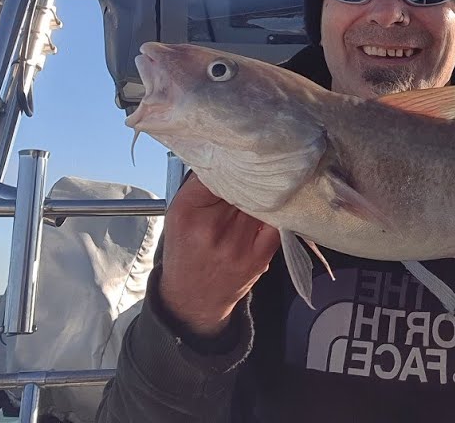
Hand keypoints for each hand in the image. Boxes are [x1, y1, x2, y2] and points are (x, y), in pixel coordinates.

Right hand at [159, 172, 281, 337]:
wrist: (194, 298)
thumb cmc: (185, 252)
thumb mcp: (177, 216)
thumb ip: (198, 187)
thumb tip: (226, 158)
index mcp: (188, 213)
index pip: (215, 172)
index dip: (227, 162)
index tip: (233, 156)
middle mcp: (213, 228)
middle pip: (242, 184)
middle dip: (248, 174)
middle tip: (253, 165)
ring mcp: (239, 244)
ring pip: (262, 199)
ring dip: (265, 189)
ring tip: (265, 182)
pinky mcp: (260, 256)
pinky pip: (277, 220)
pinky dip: (277, 209)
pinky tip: (275, 203)